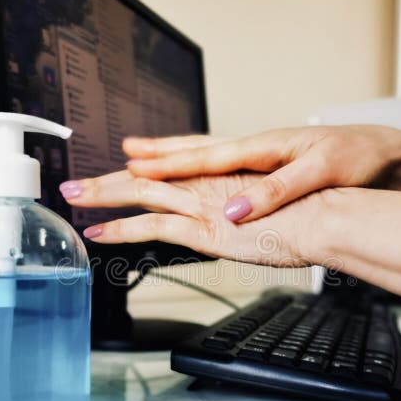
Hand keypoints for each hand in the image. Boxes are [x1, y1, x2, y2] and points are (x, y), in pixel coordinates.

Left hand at [59, 170, 332, 266]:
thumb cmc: (311, 213)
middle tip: (75, 181)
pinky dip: (122, 230)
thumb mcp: (273, 209)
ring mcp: (202, 204)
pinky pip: (152, 227)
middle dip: (107, 179)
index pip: (171, 170)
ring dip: (102, 195)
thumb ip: (250, 210)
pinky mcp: (205, 228)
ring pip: (140, 193)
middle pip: (146, 177)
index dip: (141, 168)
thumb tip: (240, 216)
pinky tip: (98, 233)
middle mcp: (205, 185)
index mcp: (221, 178)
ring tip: (71, 196)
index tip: (119, 167)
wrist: (329, 215)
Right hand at [122, 126, 400, 222]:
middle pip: (195, 149)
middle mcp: (255, 149)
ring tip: (138, 153)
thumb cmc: (358, 158)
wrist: (387, 156)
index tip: (135, 165)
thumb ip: (277, 191)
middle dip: (155, 154)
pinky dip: (195, 163)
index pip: (205, 156)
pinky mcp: (268, 169)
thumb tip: (236, 212)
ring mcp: (260, 158)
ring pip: (204, 153)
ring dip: (169, 154)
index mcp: (263, 147)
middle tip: (124, 152)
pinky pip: (220, 164)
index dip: (169, 163)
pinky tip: (187, 167)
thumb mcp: (321, 172)